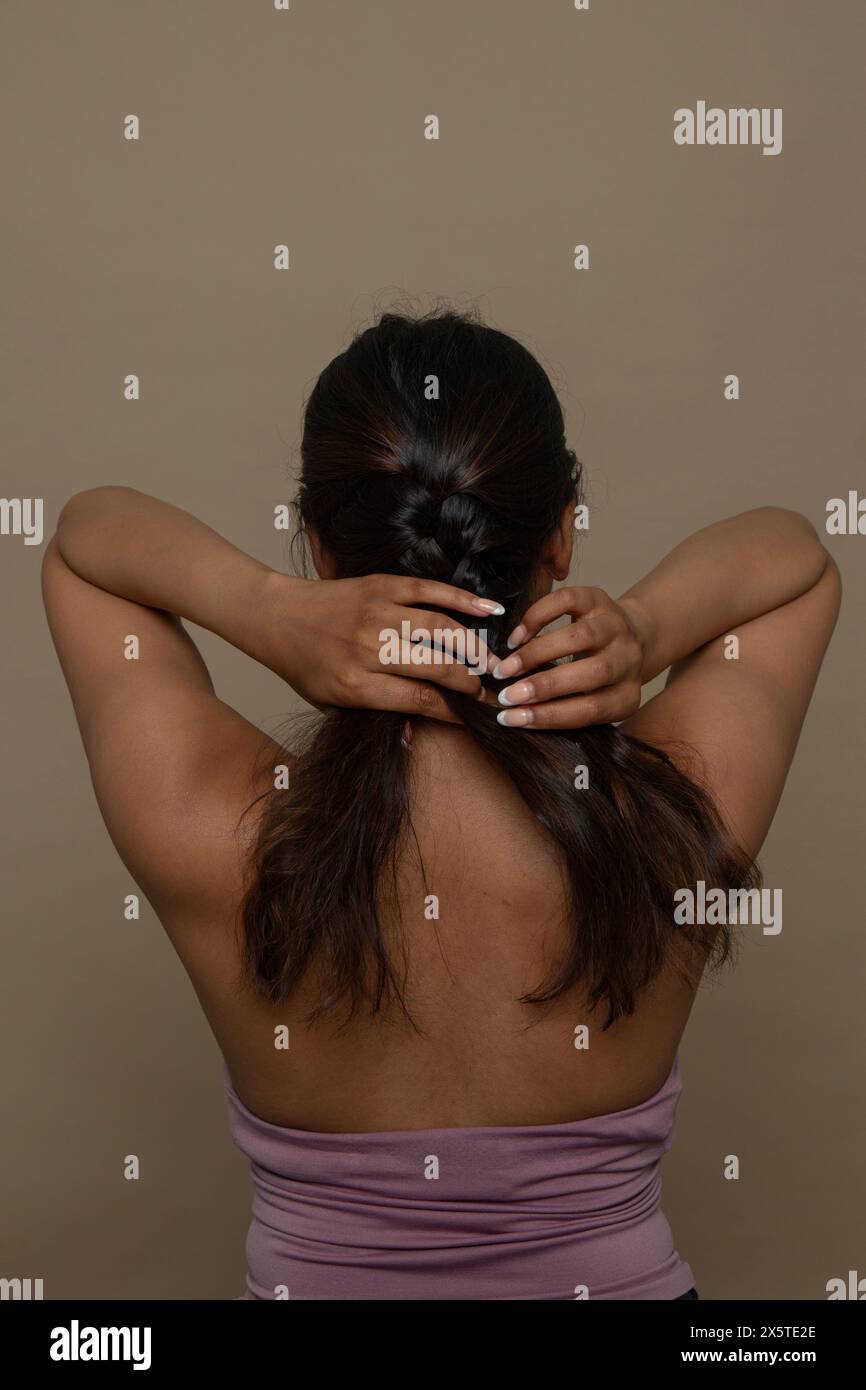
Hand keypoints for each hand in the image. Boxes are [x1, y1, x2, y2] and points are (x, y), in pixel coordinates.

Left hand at [267, 572, 503, 723]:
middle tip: (488, 690)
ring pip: (440, 628)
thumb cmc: (305, 666)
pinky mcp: (380, 585)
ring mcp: (376, 614)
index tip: (473, 715)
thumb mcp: (331, 705)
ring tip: (493, 661)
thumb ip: (372, 717)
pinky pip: (429, 590)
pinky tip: (488, 610)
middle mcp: (369, 649)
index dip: (454, 710)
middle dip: (470, 681)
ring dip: (474, 645)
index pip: (420, 700)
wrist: (275, 617)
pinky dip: (462, 598)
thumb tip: (413, 736)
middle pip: (436, 667)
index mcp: (356, 685)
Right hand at [490, 587, 646, 728]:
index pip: (592, 710)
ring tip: (505, 667)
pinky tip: (518, 636)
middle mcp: (628, 660)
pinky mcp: (599, 599)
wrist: (634, 635)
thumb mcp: (593, 699)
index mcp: (626, 695)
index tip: (511, 718)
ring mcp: (615, 627)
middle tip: (506, 695)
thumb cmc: (601, 678)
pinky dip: (538, 616)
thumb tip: (515, 713)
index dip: (548, 716)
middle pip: (591, 673)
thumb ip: (566, 708)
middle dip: (543, 686)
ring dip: (536, 653)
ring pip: (579, 637)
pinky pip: (568, 601)